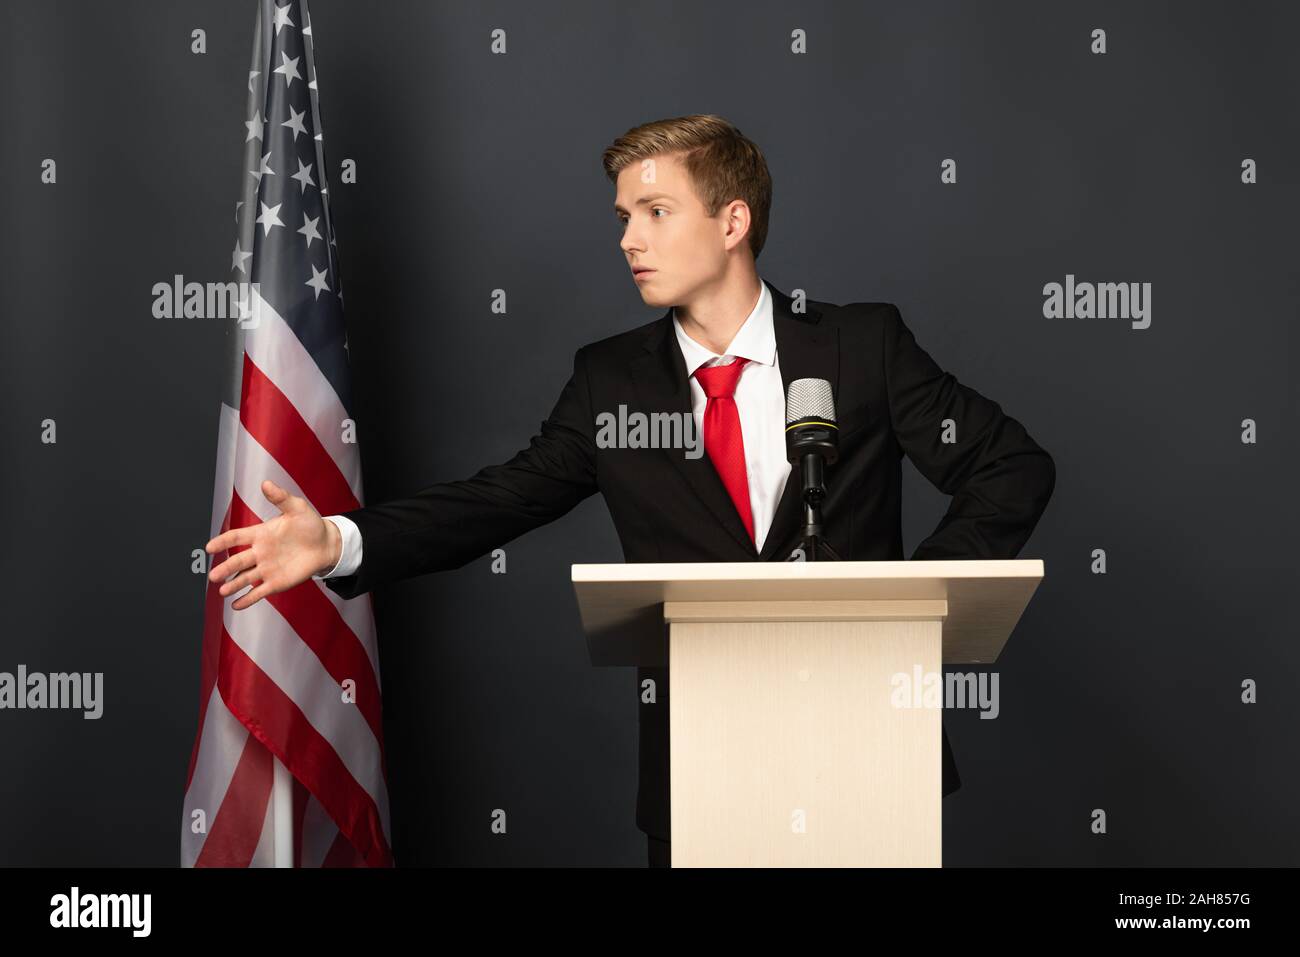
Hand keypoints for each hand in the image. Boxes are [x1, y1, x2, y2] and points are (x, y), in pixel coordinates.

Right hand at [205, 479, 341, 609]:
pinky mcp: (276, 582)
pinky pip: (259, 592)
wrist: (326, 544)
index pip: (237, 537)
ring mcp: (267, 568)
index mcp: (260, 534)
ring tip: (222, 591)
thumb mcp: (297, 507)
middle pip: (238, 561)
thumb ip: (280, 497)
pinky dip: (248, 599)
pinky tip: (236, 605)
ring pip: (245, 578)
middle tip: (213, 575)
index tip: (210, 547)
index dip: (223, 541)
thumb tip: (266, 483)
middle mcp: (260, 552)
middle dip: (225, 568)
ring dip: (233, 585)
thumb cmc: (310, 524)